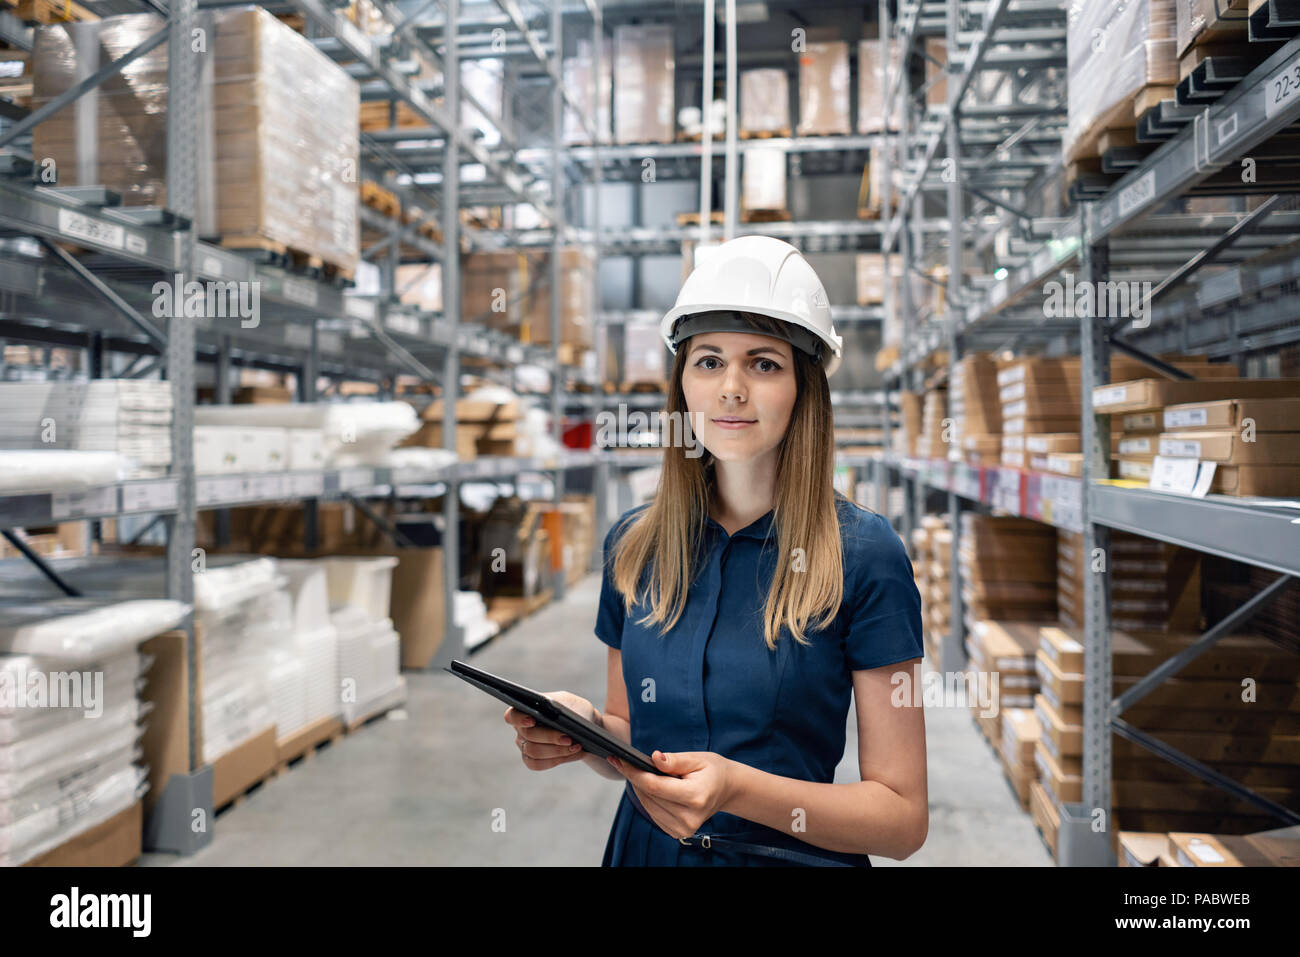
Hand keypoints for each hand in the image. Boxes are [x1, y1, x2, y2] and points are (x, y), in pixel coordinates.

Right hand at [503, 691, 591, 770]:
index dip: (520, 719)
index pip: (513, 715)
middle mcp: (521, 729)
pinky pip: (537, 764)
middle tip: (568, 738)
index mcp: (525, 710)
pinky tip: (572, 752)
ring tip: (575, 745)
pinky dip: (557, 759)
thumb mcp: (569, 703)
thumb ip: (560, 707)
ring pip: (534, 752)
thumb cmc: (574, 710)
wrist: (583, 726)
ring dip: (557, 750)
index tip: (532, 720)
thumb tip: (557, 717)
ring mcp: (525, 745)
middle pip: (528, 735)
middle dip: (550, 737)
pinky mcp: (532, 760)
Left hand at [607, 751, 736, 839]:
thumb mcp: (697, 758)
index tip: (619, 759)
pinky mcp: (677, 832)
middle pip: (649, 796)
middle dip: (634, 777)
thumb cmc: (712, 771)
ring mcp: (683, 829)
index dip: (634, 773)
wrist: (726, 789)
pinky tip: (650, 786)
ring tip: (638, 771)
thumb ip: (674, 760)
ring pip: (648, 805)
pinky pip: (653, 813)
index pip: (655, 786)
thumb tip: (654, 758)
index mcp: (696, 797)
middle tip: (624, 760)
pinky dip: (648, 798)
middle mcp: (689, 818)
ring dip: (639, 788)